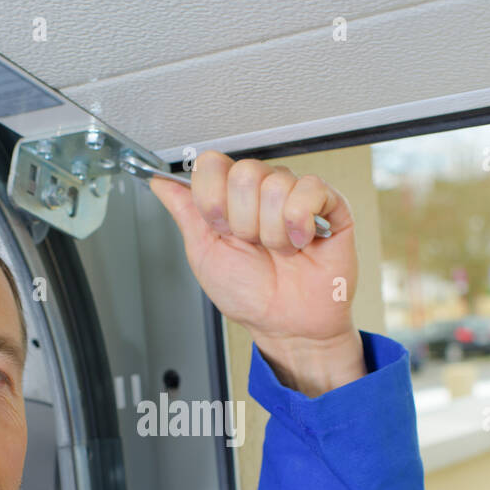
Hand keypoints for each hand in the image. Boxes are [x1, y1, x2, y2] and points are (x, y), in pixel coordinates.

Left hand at [149, 151, 364, 395]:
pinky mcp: (329, 204)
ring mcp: (295, 195)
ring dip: (272, 232)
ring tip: (280, 251)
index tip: (220, 228)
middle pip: (244, 173)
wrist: (286, 325)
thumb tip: (159, 182)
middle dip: (243, 221)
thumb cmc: (250, 296)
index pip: (213, 164)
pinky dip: (300, 223)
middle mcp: (262, 191)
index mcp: (230, 198)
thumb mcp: (205, 253)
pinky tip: (302, 242)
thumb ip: (185, 212)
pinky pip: (310, 189)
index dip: (213, 199)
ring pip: (275, 185)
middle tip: (253, 245)